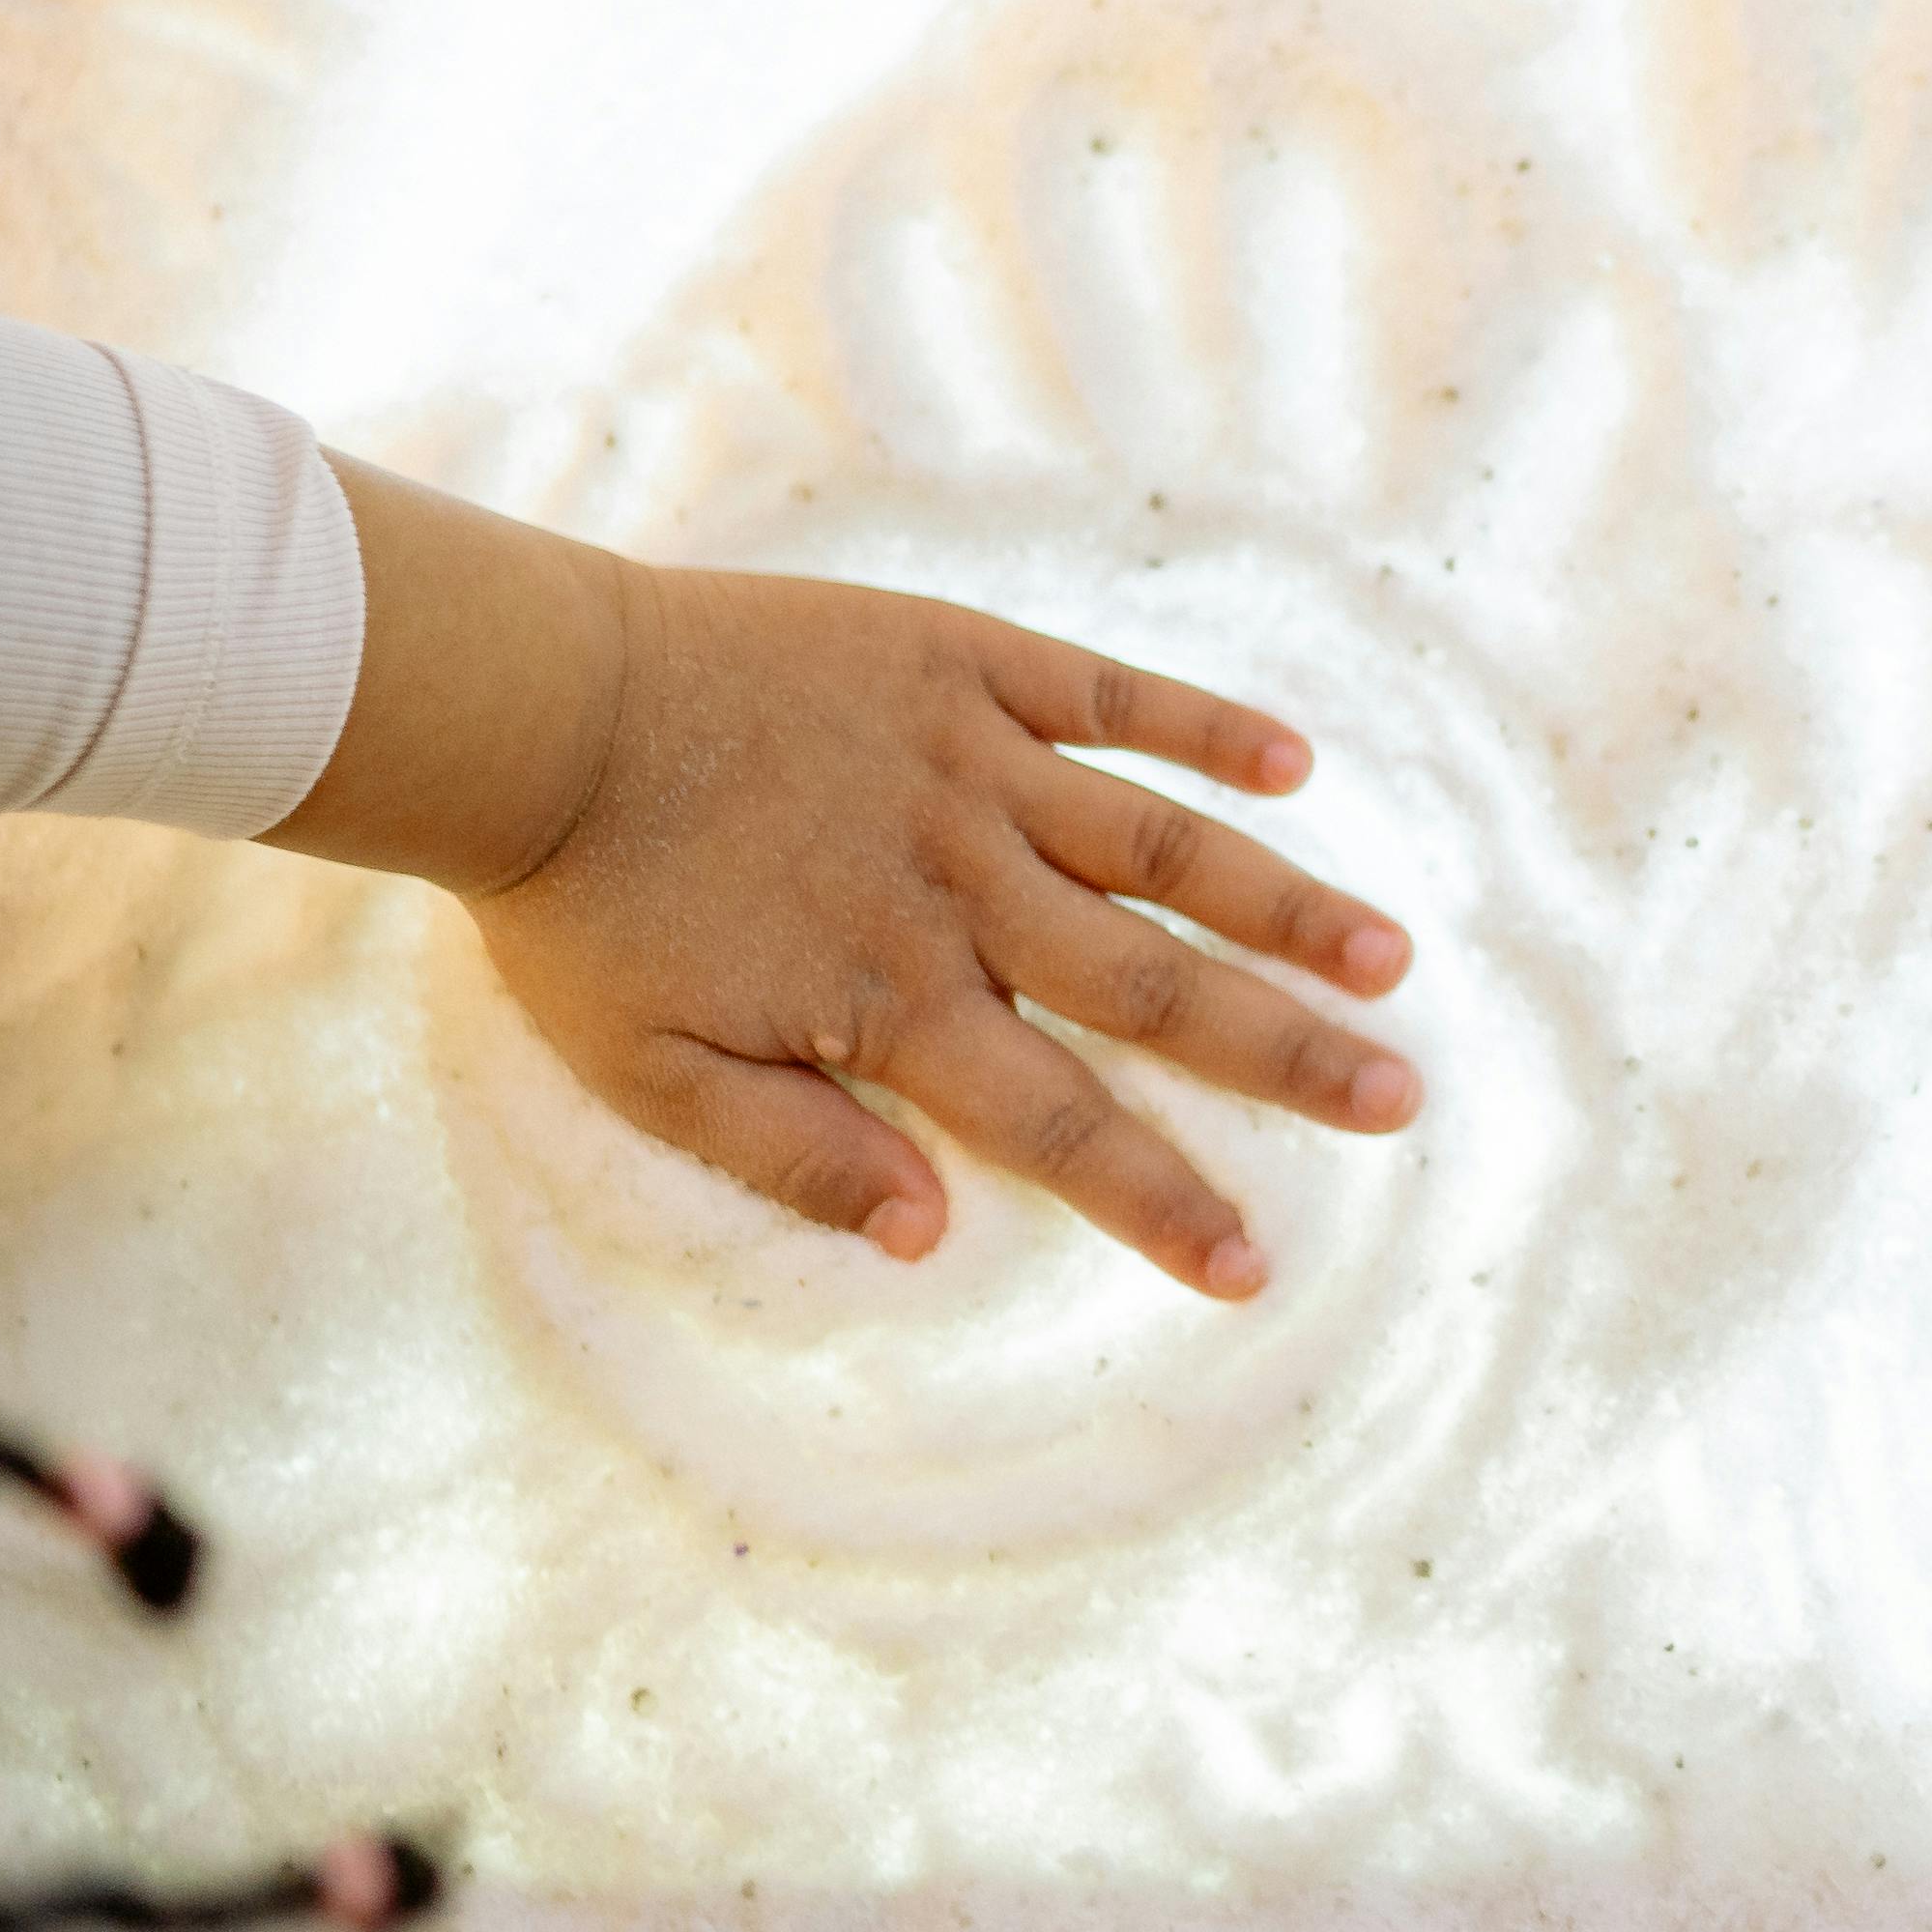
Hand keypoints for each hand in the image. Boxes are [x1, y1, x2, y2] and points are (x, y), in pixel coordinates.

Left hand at [271, 460, 1416, 1297]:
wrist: (531, 708)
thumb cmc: (579, 906)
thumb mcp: (648, 1074)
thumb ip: (793, 1157)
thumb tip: (933, 1237)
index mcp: (897, 1001)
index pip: (1062, 1126)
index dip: (1162, 1202)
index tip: (1253, 1266)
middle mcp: (965, 890)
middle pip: (1157, 988)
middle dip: (1287, 1055)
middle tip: (1400, 1097)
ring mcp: (976, 769)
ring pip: (1165, 846)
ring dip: (1284, 904)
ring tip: (1388, 954)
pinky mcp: (964, 665)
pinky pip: (1110, 695)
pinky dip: (1205, 727)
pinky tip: (1295, 763)